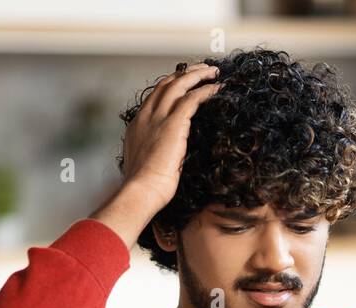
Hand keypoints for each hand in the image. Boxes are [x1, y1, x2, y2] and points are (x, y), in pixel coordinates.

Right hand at [120, 61, 221, 210]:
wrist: (141, 190)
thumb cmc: (145, 186)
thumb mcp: (144, 163)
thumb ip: (153, 152)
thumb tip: (163, 155)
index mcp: (138, 124)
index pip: (155, 96)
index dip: (171, 84)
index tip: (184, 81)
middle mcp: (146, 116)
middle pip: (166, 83)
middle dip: (185, 73)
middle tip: (201, 68)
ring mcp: (158, 118)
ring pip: (178, 84)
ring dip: (197, 75)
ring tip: (212, 71)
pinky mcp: (173, 124)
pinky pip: (192, 99)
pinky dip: (206, 90)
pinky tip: (217, 88)